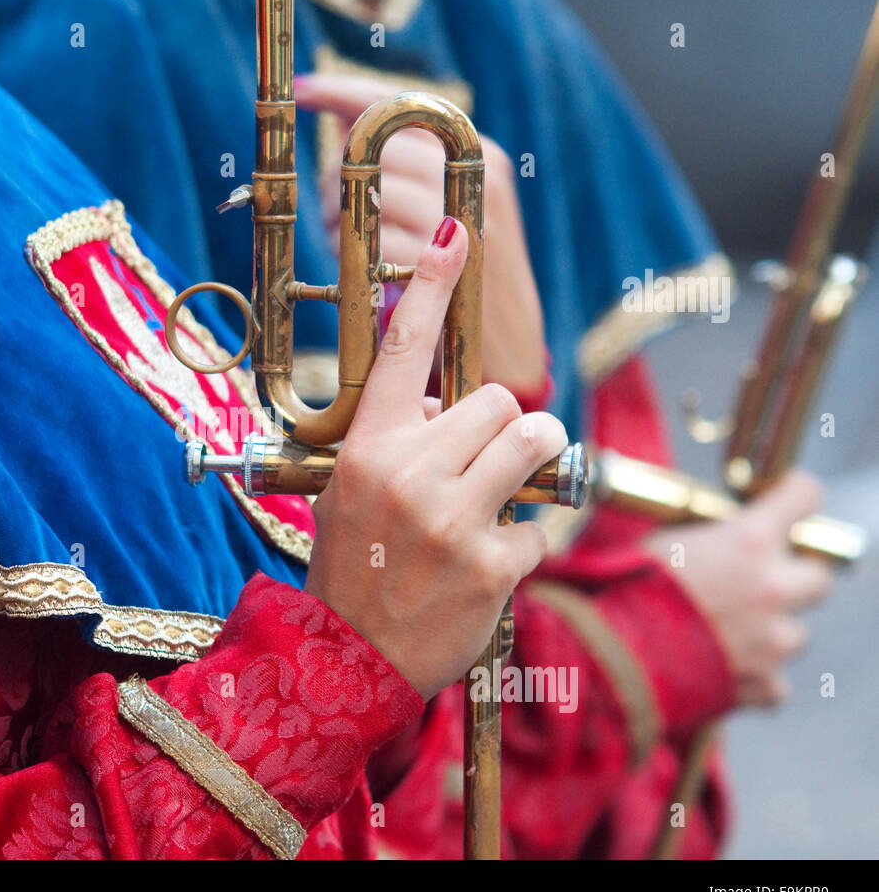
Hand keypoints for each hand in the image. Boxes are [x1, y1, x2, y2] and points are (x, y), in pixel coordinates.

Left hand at [295, 71, 546, 393]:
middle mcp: (475, 178)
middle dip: (341, 178)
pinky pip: (376, 244)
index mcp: (479, 156)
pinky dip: (357, 258)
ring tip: (351, 250)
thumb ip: (413, 179)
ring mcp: (460, 219)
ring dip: (343, 222)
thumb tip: (347, 145)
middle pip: (379, 149)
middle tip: (335, 214)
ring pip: (372, 195)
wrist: (508, 351)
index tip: (303, 91)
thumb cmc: (469, 285)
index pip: (405, 106)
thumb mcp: (454, 218)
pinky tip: (366, 274)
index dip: (345, 93)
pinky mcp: (440, 265)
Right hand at [304, 218, 568, 698]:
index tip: (455, 231)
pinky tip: (489, 566)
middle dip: (502, 429)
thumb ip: (396, 442)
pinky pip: (543, 520)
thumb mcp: (348, 493)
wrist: (348, 660)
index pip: (403, 350)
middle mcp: (407, 473)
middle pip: (498, 399)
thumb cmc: (353, 568)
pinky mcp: (493, 563)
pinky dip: (527, 541)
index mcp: (366, 449)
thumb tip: (445, 402)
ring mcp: (452, 518)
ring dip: (533, 462)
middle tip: (481, 467)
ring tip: (506, 494)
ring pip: (534, 438)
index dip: (430, 285)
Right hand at [642, 471, 833, 706]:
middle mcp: (772, 588)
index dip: (794, 496)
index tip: (787, 499)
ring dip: (771, 631)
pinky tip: (726, 669)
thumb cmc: (621, 589)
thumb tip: (716, 529)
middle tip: (761, 578)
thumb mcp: (662, 540)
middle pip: (819, 576)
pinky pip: (775, 682)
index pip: (804, 497)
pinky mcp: (762, 683)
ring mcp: (772, 640)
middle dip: (794, 576)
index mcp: (749, 541)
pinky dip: (756, 677)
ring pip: (796, 633)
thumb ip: (706, 534)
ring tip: (730, 632)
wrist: (608, 655)